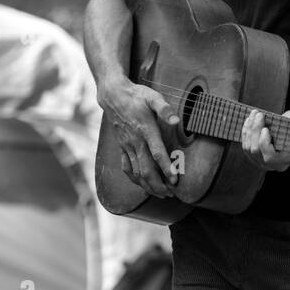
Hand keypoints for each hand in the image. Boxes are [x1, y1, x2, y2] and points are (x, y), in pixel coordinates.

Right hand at [99, 77, 181, 198]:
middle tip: (171, 194)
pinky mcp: (122, 147)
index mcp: (146, 130)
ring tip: (161, 194)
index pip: (157, 153)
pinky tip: (143, 185)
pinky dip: (135, 180)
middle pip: (146, 169)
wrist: (113, 96)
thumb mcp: (152, 96)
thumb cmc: (136, 95)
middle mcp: (135, 141)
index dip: (166, 168)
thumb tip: (176, 119)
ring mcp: (127, 146)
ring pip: (136, 172)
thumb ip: (164, 108)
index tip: (174, 180)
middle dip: (158, 185)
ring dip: (148, 186)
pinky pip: (126, 168)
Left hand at [240, 109, 289, 171]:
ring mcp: (263, 161)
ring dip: (249, 128)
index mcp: (287, 159)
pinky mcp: (255, 156)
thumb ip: (285, 129)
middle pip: (256, 151)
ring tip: (254, 113)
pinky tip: (249, 120)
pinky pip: (246, 145)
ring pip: (248, 148)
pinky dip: (246, 131)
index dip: (264, 143)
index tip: (265, 129)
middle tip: (259, 115)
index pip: (269, 157)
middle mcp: (274, 164)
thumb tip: (272, 124)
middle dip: (255, 131)